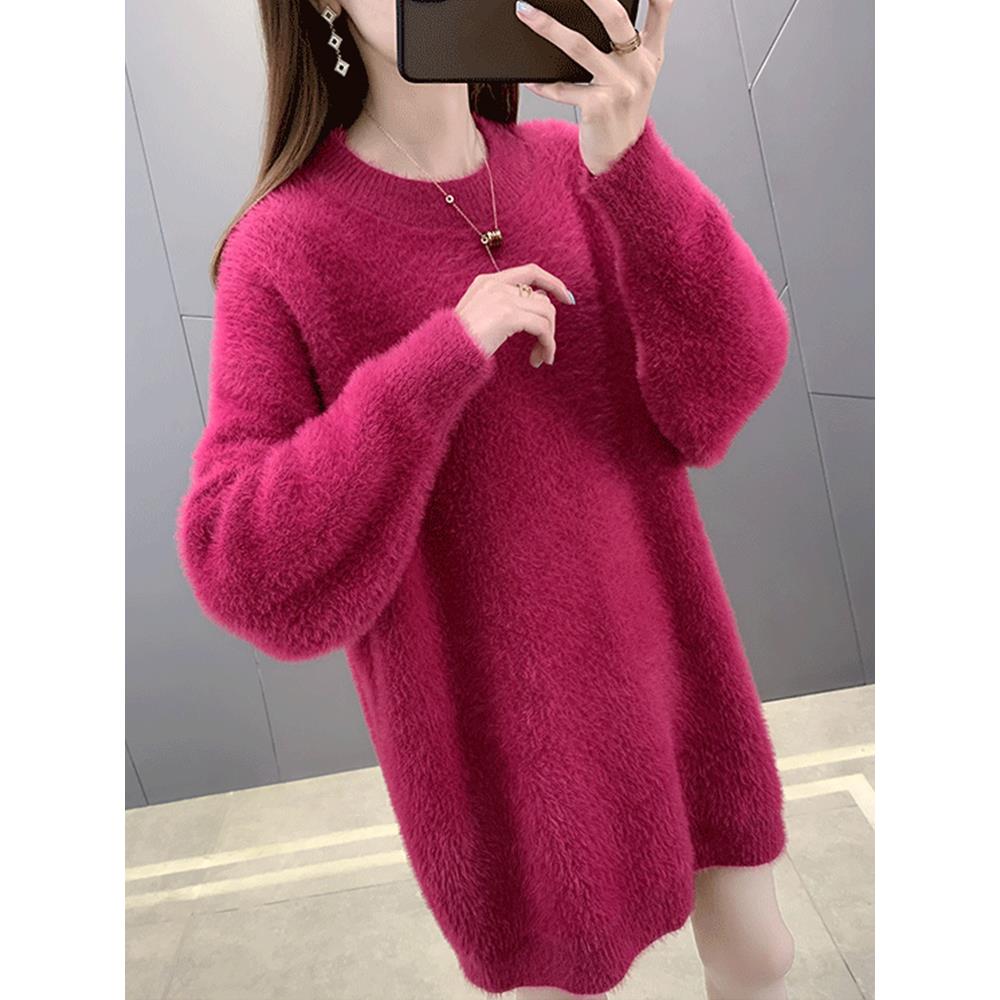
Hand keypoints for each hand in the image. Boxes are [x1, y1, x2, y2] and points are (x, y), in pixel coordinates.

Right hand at [454, 263, 575, 367]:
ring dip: (549, 339)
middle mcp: (496, 285)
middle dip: (550, 326)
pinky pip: (542, 327)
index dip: (552, 282)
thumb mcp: (479, 317)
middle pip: (542, 299)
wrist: (443, 354)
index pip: (530, 271)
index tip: (567, 298)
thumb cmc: (458, 344)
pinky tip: (539, 360)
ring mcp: (502, 298)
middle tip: (545, 350)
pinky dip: (547, 345)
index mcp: (487, 281)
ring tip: (542, 358)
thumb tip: (539, 305)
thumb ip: (504, 306)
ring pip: (546, 313)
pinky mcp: (508, 315)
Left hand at [515, 0, 674, 175]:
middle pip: (616, 20)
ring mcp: (618, 88)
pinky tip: (530, 78)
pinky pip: (563, 90)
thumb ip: (642, 38)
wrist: (621, 158)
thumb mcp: (643, 74)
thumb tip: (628, 4)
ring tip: (526, 12)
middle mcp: (637, 69)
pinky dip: (544, 85)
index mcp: (650, 55)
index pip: (661, 9)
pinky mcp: (597, 108)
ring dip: (549, 28)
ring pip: (580, 48)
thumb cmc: (625, 112)